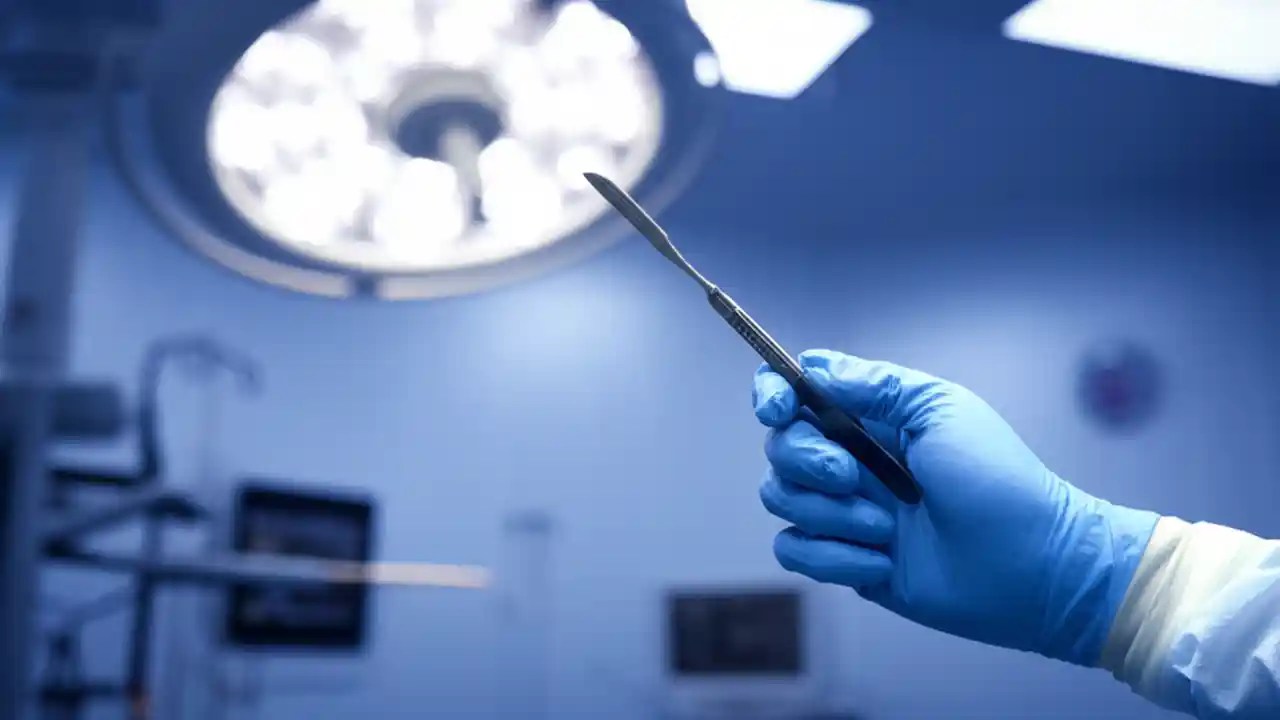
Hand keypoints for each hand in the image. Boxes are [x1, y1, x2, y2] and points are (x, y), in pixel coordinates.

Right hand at [752, 350, 1157, 664]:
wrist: (1031, 566)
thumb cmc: (998, 480)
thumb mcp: (941, 411)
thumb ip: (877, 385)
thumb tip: (814, 367)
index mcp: (871, 417)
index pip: (795, 392)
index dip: (772, 394)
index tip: (778, 408)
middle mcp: (849, 459)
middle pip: (778, 446)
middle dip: (807, 461)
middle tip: (853, 477)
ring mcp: (844, 511)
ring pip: (780, 499)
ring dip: (829, 514)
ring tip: (886, 529)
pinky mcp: (845, 560)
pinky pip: (794, 551)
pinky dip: (831, 558)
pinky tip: (880, 563)